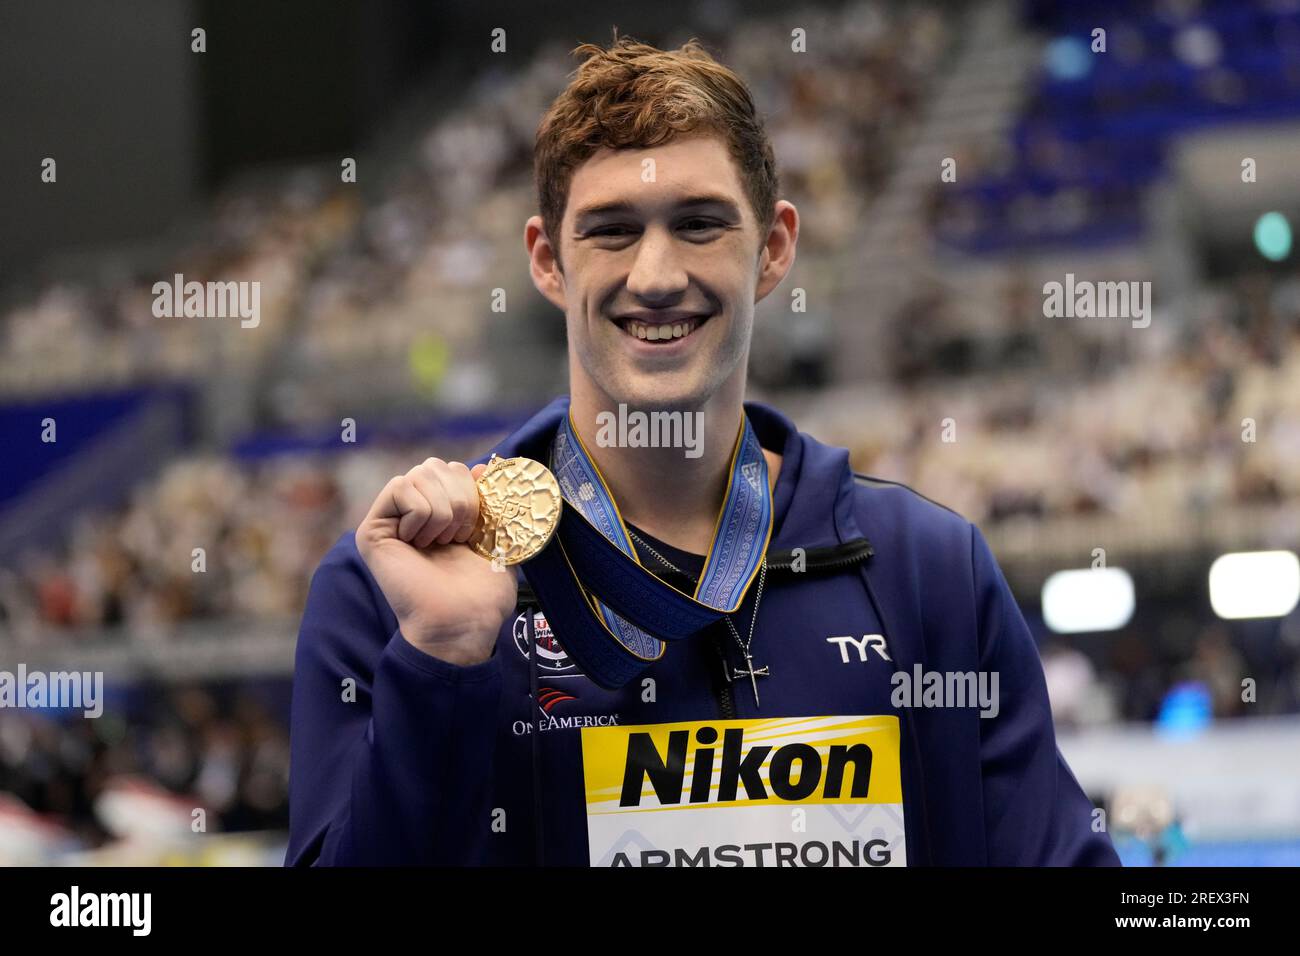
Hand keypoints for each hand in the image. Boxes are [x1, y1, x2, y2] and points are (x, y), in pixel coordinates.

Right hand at [356, 458, 516, 664]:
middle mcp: (412, 512)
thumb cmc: (481, 590)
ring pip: (419, 475)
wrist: (462, 621)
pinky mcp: (372, 530)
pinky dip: (420, 515)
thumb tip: (482, 466)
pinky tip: (417, 544)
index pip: (454, 469)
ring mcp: (390, 520)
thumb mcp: (498, 537)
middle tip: (457, 538)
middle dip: (460, 499)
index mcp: (440, 512)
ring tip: (438, 544)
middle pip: (435, 466)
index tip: (475, 529)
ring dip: (443, 511)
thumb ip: (491, 501)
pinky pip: (400, 488)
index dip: (472, 491)